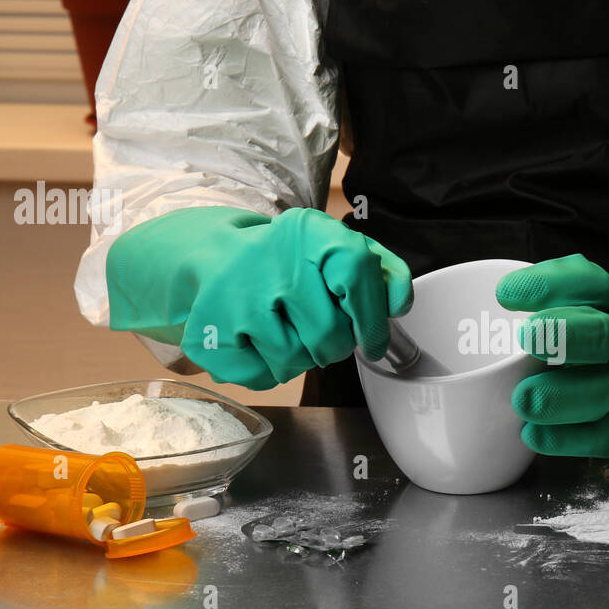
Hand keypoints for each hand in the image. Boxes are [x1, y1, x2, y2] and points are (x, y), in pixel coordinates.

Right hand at [107, 206, 412, 388]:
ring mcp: (234, 298)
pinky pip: (262, 376)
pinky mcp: (208, 332)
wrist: (216, 259)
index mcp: (308, 232)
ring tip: (288, 331)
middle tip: (322, 332)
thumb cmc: (289, 261)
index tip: (373, 341)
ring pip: (295, 362)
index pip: (355, 273)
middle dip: (335, 345)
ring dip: (301, 358)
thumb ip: (380, 272)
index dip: (372, 318)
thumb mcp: (336, 248)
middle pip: (328, 335)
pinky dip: (269, 370)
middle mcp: (268, 259)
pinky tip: (260, 341)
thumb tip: (399, 304)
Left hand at [495, 254, 608, 456]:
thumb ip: (555, 296)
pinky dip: (564, 438)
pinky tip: (532, 435)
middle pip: (601, 335)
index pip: (588, 283)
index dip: (547, 285)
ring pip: (604, 389)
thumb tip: (497, 299)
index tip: (505, 294)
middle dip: (561, 336)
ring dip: (561, 395)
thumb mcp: (597, 304)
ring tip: (523, 400)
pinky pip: (601, 436)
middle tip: (526, 338)